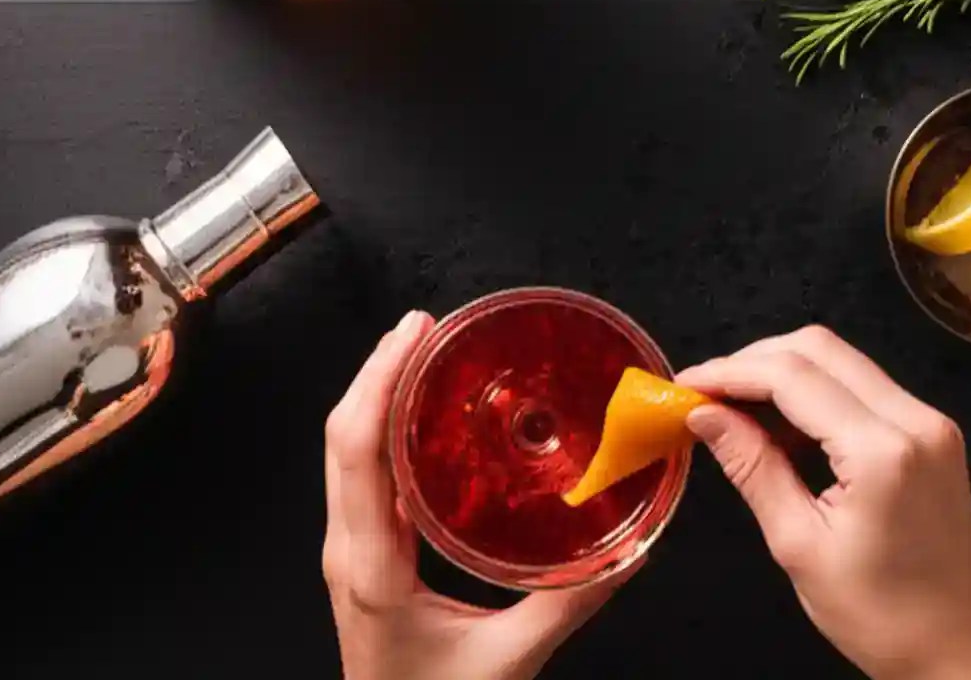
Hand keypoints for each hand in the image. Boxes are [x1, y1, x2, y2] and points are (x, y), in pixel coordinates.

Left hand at [322, 310, 630, 679]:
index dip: (380, 381)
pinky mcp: (361, 555)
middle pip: (341, 437)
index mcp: (374, 566)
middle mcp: (347, 548)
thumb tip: (629, 553)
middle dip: (376, 369)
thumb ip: (569, 604)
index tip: (415, 333)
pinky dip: (382, 428)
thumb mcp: (511, 661)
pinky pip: (361, 475)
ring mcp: (348, 550)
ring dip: (374, 393)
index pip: (359, 452)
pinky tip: (421, 414)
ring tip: (421, 351)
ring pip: (345, 452)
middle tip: (426, 325)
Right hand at [676, 326, 970, 679]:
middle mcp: (916, 419)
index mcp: (882, 450)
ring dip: (783, 374)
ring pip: (842, 362)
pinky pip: (864, 389)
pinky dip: (815, 395)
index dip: (729, 372)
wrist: (955, 653)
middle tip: (705, 395)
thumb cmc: (875, 615)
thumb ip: (751, 466)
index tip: (682, 386)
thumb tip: (702, 414)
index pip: (792, 376)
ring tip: (733, 412)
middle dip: (753, 361)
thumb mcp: (798, 543)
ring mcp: (931, 423)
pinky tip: (779, 427)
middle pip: (820, 349)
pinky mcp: (933, 435)